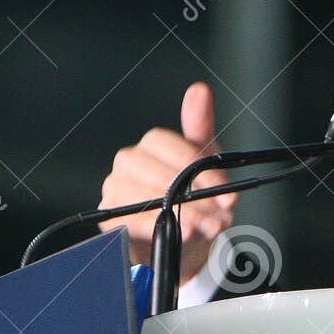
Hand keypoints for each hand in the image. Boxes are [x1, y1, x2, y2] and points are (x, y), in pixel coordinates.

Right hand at [99, 82, 235, 282]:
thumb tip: (199, 90)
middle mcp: (129, 162)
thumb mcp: (204, 163)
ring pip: (142, 196)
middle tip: (217, 213)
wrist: (181, 243)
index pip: (169, 146)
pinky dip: (155, 227)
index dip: (198, 167)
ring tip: (204, 227)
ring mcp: (115, 188)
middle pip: (156, 172)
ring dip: (178, 214)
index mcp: (152, 145)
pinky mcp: (110, 216)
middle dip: (192, 196)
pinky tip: (178, 233)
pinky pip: (128, 218)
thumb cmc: (190, 198)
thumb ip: (201, 128)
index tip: (224, 188)